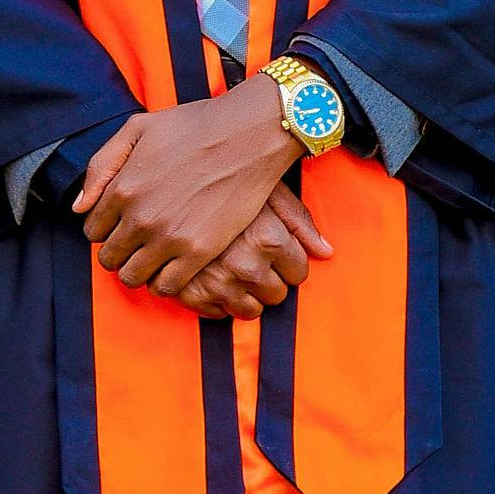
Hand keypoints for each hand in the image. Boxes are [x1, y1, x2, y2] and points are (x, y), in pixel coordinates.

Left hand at [75, 76, 303, 294]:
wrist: (248, 135)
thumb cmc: (195, 126)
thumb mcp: (137, 128)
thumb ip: (102, 166)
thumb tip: (79, 205)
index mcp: (122, 188)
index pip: (92, 230)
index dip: (105, 229)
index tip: (121, 225)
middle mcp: (140, 218)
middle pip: (110, 258)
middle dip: (119, 253)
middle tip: (137, 244)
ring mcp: (169, 238)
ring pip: (133, 277)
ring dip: (139, 270)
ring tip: (153, 258)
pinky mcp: (199, 252)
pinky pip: (167, 287)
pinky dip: (165, 282)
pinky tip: (174, 266)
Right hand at [180, 182, 334, 318]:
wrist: (168, 179)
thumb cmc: (225, 180)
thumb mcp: (267, 189)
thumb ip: (299, 221)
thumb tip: (326, 252)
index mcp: (268, 239)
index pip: (299, 273)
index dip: (289, 260)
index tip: (274, 248)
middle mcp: (245, 265)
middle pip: (277, 295)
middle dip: (269, 278)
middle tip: (251, 255)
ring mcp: (216, 282)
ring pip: (251, 310)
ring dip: (246, 293)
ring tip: (233, 267)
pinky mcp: (190, 294)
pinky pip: (218, 314)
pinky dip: (217, 300)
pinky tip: (211, 275)